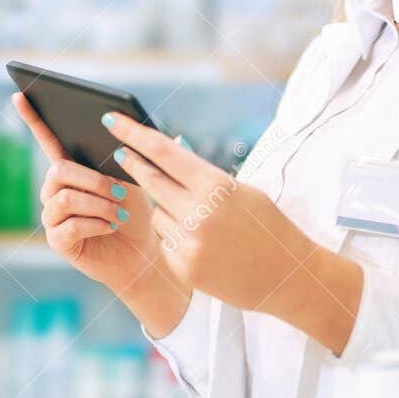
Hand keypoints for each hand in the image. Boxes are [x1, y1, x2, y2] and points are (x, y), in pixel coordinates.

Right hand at [12, 93, 188, 337]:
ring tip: (118, 213)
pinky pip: (71, 225)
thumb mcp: (139, 179)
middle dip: (94, 179)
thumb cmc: (138, 215)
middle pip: (60, 170)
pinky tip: (110, 227)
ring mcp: (53, 216)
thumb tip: (177, 136)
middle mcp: (55, 190)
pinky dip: (97, 224)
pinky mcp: (58, 240)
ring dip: (99, 203)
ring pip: (67, 197)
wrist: (143, 256)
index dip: (33, 118)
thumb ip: (145, 157)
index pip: (47, 139)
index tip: (19, 95)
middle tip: (120, 191)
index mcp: (72, 169)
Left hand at [103, 111, 361, 345]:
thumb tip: (172, 147)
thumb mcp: (241, 190)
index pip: (163, 152)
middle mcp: (198, 213)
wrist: (286, 277)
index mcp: (215, 186)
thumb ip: (203, 173)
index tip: (112, 121)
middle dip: (132, 164)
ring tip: (200, 220)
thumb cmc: (267, 226)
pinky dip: (176, 236)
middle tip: (118, 153)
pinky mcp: (183, 267)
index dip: (133, 134)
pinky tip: (203, 244)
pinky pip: (165, 241)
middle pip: (149, 180)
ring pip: (156, 214)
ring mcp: (189, 243)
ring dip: (166, 209)